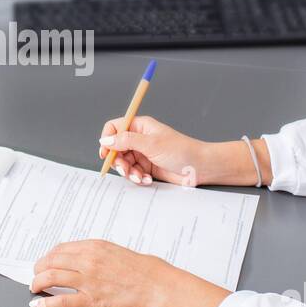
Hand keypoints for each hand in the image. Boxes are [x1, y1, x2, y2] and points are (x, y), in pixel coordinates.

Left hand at [29, 239, 231, 306]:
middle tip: (36, 276)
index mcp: (93, 247)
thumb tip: (77, 259)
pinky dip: (45, 304)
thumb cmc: (142, 270)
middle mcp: (87, 261)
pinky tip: (38, 305)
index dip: (48, 257)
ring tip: (35, 288)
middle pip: (50, 262)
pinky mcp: (91, 301)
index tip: (45, 263)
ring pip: (50, 278)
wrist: (157, 286)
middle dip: (38, 270)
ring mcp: (88, 281)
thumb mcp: (115, 252)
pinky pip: (61, 301)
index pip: (60, 249)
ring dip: (37, 283)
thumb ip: (94, 254)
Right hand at [97, 115, 211, 185]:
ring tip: (140, 177)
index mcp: (140, 127)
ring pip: (124, 163)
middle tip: (125, 169)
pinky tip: (147, 179)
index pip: (114, 128)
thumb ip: (126, 141)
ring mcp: (143, 154)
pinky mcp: (148, 167)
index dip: (107, 140)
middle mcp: (140, 139)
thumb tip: (105, 140)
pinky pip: (134, 173)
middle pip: (116, 149)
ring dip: (129, 172)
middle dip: (118, 161)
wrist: (200, 167)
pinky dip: (138, 178)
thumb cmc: (182, 150)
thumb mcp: (151, 144)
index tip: (106, 153)